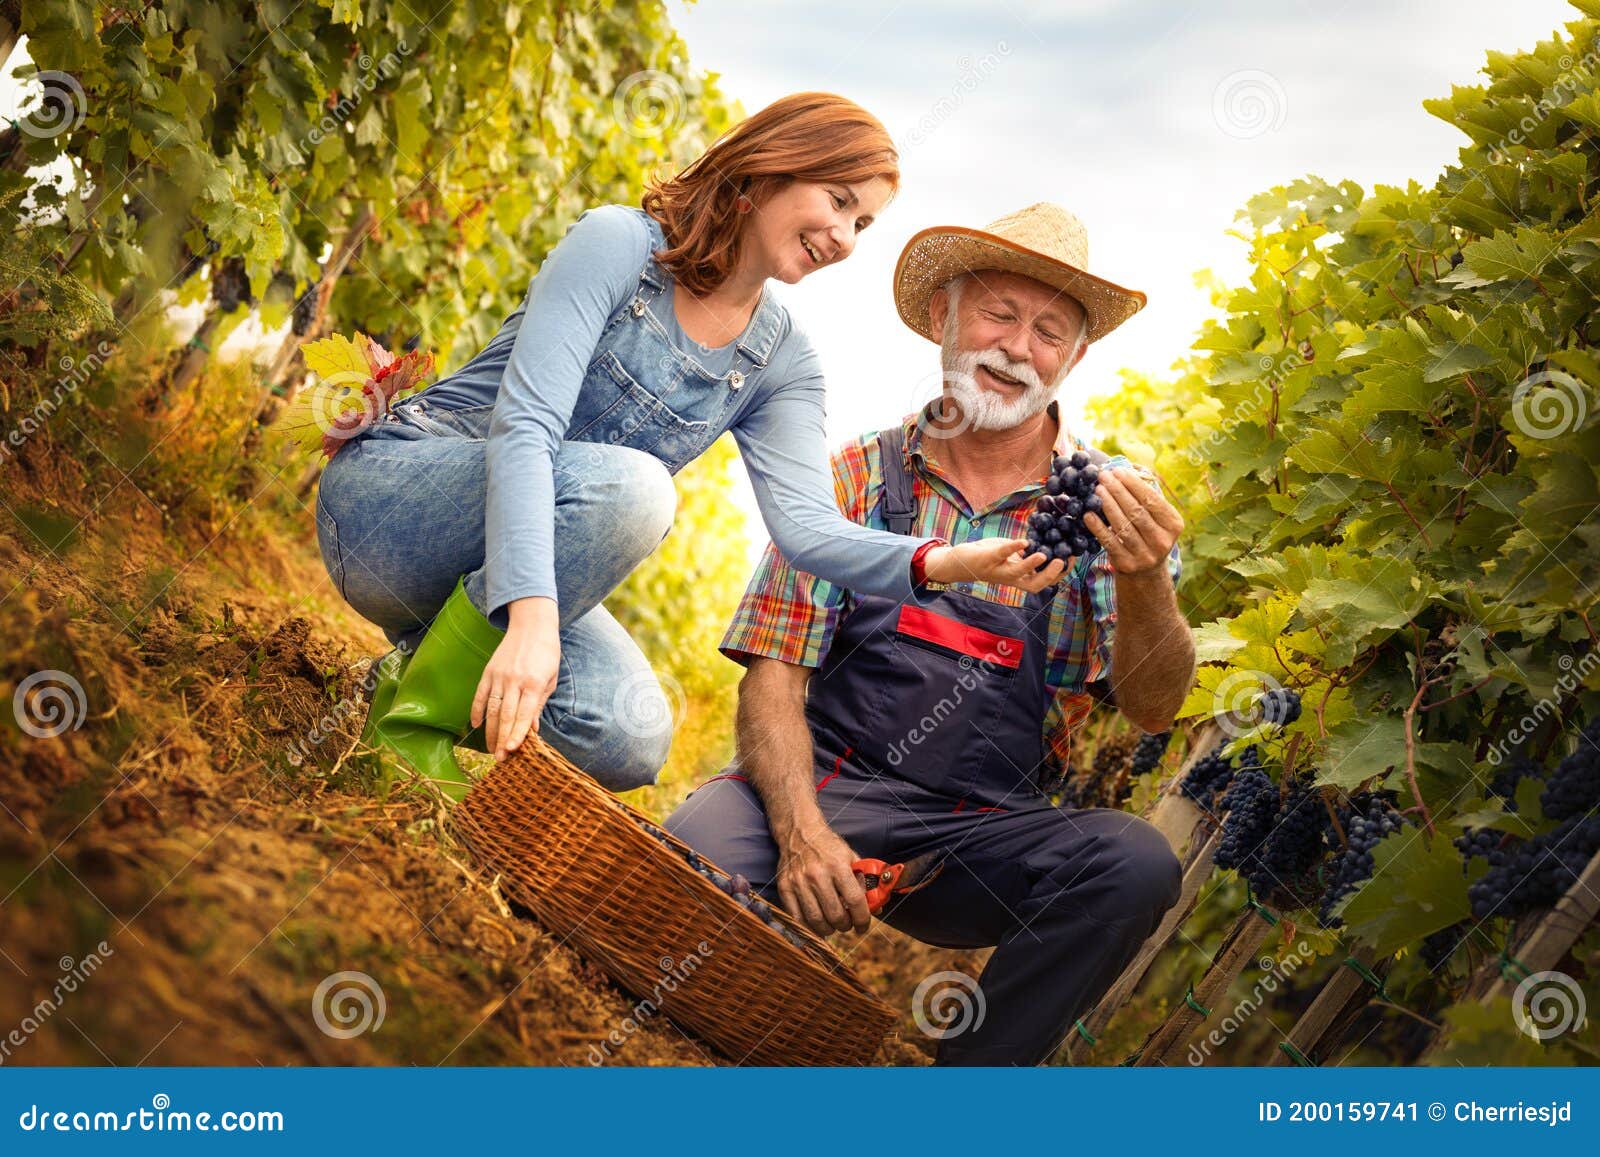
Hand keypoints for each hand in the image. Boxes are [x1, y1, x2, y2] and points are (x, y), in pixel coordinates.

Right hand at [470, 598, 559, 759]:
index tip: (512, 751)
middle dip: (502, 739)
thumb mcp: (550, 679)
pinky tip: (477, 726)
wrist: (532, 624)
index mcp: (533, 683)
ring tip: (492, 749)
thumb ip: (539, 705)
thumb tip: (532, 730)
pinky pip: (480, 695)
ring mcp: (499, 676)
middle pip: (505, 716)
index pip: (523, 714)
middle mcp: (514, 681)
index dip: (517, 734)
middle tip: (500, 759)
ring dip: (490, 731)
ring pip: (491, 709)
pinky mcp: (488, 671)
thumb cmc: (546, 653)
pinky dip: (477, 711)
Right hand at [775, 821, 872, 936]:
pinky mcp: (785, 887)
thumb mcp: (851, 857)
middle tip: (847, 924)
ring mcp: (799, 882)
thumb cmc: (828, 846)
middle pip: (835, 915)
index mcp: (838, 866)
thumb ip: (864, 882)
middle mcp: (817, 875)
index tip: (864, 926)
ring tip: (833, 925)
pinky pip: (797, 918)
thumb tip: (876, 907)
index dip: (863, 919)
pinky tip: (816, 925)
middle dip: (846, 926)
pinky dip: (808, 927)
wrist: (800, 832)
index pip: (854, 901)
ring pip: (816, 920)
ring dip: (829, 929)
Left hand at [923, 537, 1065, 591]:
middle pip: (1035, 585)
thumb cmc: (989, 557)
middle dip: (1050, 576)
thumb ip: (1026, 553)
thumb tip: (1046, 538)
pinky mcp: (987, 559)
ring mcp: (998, 570)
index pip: (1044, 582)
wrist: (960, 562)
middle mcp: (1010, 578)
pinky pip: (1001, 554)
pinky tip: (1023, 541)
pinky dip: (1012, 548)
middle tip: (1061, 562)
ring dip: (1031, 565)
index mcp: (1019, 578)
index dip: (1059, 575)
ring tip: (1044, 555)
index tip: (1072, 559)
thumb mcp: (1011, 556)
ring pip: (1017, 574)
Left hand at [1084, 466, 1183, 574]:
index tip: (1117, 470)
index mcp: (1174, 525)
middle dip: (1117, 490)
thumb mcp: (1157, 519)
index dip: (1133, 484)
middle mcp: (1162, 541)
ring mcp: (1145, 555)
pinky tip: (1088, 514)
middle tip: (1103, 476)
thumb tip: (1123, 471)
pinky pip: (1109, 542)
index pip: (1152, 500)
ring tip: (1097, 490)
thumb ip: (1146, 499)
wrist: (1146, 572)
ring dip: (1107, 505)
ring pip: (1123, 526)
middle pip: (1136, 511)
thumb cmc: (1148, 535)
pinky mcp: (1127, 565)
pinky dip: (1098, 527)